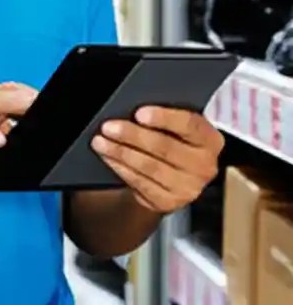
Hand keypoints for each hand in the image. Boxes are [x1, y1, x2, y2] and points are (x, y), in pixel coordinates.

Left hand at [91, 106, 223, 213]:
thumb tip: (134, 108)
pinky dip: (120, 168)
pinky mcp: (169, 201)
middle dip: (132, 135)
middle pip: (165, 147)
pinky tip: (108, 157)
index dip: (164, 118)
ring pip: (149, 167)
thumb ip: (164, 118)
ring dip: (120, 152)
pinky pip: (140, 182)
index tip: (140, 113)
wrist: (170, 179)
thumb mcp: (176, 128)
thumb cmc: (171, 143)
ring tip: (101, 141)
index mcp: (209, 139)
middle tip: (109, 127)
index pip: (190, 125)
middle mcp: (204, 165)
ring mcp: (188, 187)